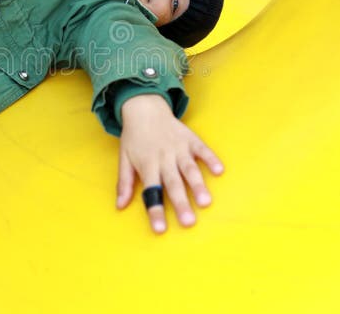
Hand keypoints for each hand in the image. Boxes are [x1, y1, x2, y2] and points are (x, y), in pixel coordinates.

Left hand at [117, 94, 223, 233]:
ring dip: (198, 185)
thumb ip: (124, 182)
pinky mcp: (191, 139)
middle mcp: (164, 157)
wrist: (144, 108)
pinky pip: (202, 149)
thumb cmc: (134, 138)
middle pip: (173, 183)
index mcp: (147, 164)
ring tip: (206, 202)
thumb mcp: (124, 158)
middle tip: (189, 222)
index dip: (155, 210)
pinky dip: (211, 159)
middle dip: (181, 203)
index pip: (151, 191)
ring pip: (189, 169)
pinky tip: (219, 170)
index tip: (161, 229)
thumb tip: (120, 206)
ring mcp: (179, 148)